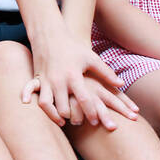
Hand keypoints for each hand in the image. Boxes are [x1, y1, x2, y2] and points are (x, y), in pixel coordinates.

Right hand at [23, 31, 138, 128]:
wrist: (49, 36)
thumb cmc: (73, 48)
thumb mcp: (91, 58)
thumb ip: (106, 72)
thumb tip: (121, 84)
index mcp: (74, 75)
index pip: (84, 99)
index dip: (91, 113)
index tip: (96, 121)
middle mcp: (59, 80)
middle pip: (65, 107)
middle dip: (74, 118)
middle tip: (81, 123)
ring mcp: (47, 81)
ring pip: (49, 106)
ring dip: (58, 116)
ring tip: (67, 121)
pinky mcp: (38, 81)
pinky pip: (40, 101)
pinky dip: (46, 111)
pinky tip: (55, 115)